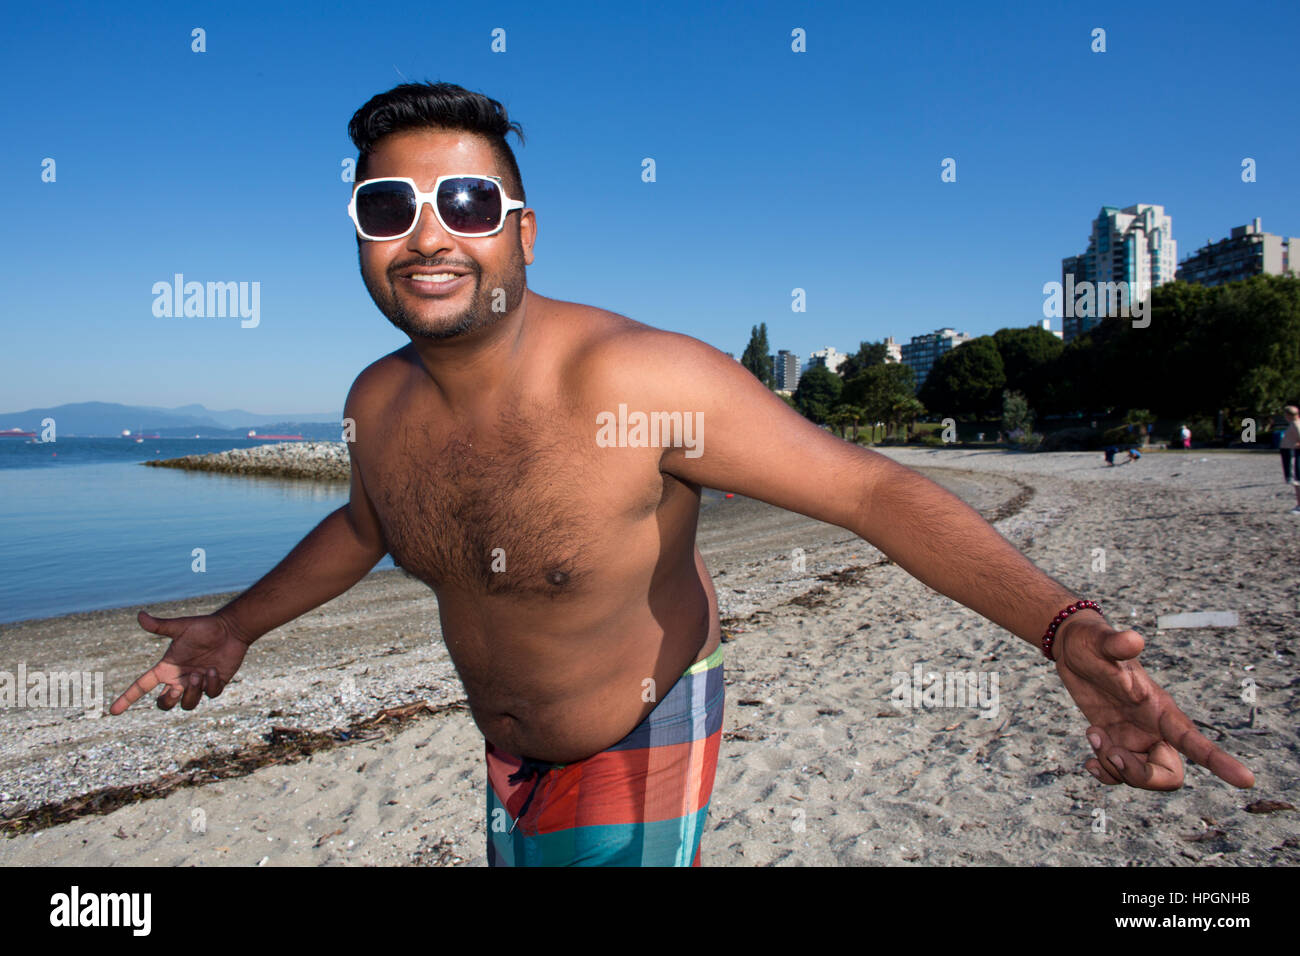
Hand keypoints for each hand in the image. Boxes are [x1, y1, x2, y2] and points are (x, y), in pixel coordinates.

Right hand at [109, 610, 250, 714]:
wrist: (230, 629)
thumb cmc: (204, 627)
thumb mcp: (181, 627)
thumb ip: (160, 626)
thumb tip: (140, 615)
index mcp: (166, 667)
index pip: (141, 686)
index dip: (127, 698)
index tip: (113, 711)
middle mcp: (179, 678)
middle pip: (164, 703)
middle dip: (168, 701)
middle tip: (177, 689)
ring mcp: (197, 683)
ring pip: (188, 704)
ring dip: (192, 692)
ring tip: (200, 673)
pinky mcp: (214, 684)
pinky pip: (210, 695)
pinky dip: (211, 685)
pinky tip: (214, 670)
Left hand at [1053, 616, 1254, 789]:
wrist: (1074, 648)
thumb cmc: (1091, 641)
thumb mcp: (1100, 641)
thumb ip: (1117, 644)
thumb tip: (1133, 639)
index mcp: (1160, 709)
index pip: (1195, 741)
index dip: (1220, 762)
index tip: (1247, 780)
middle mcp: (1153, 728)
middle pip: (1168, 775)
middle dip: (1140, 776)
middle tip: (1111, 752)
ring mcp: (1134, 738)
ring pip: (1140, 777)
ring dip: (1113, 767)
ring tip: (1093, 734)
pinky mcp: (1115, 741)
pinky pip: (1119, 776)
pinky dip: (1105, 775)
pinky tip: (1090, 759)